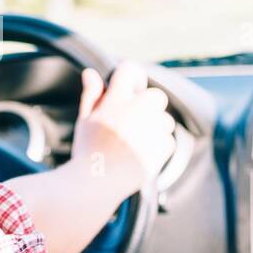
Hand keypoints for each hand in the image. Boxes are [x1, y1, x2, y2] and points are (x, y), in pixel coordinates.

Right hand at [70, 62, 175, 199]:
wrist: (95, 183)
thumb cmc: (87, 151)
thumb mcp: (84, 120)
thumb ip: (91, 94)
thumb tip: (91, 72)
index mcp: (115, 101)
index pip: (130, 70)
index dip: (131, 76)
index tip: (129, 88)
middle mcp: (136, 111)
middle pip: (156, 96)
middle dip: (148, 105)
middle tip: (133, 119)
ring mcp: (151, 130)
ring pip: (165, 119)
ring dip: (155, 127)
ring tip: (135, 141)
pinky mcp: (161, 149)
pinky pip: (168, 140)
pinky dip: (158, 146)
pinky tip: (141, 154)